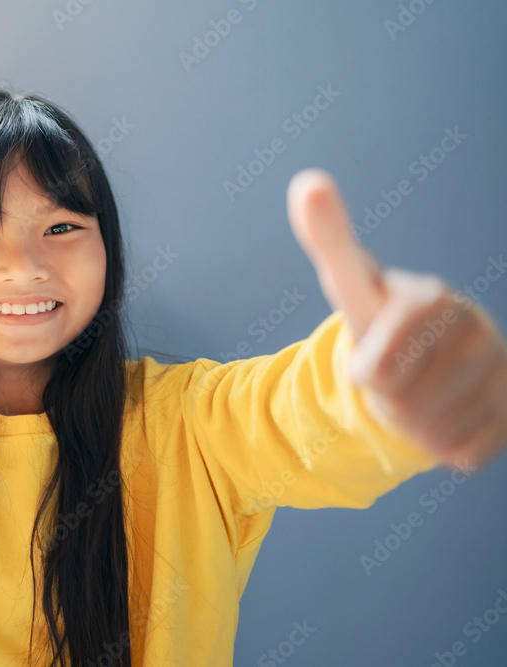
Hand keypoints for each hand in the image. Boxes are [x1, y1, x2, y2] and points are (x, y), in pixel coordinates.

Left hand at [286, 168, 506, 470]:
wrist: (430, 365)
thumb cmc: (384, 325)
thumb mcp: (351, 286)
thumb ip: (329, 239)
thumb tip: (306, 183)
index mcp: (434, 300)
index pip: (381, 363)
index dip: (368, 372)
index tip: (372, 363)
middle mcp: (479, 330)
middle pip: (401, 401)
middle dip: (384, 398)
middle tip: (392, 378)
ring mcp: (503, 373)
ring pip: (429, 431)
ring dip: (410, 423)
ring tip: (418, 393)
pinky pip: (460, 453)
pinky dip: (441, 444)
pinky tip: (446, 413)